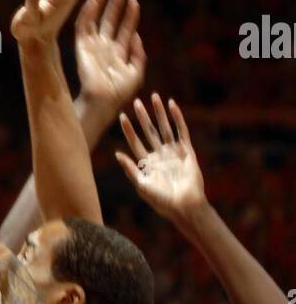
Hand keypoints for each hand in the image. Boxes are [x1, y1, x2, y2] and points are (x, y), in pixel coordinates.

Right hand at [75, 0, 145, 118]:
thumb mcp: (136, 72)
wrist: (103, 100)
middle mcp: (105, 47)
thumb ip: (138, 54)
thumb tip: (136, 35)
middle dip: (115, 5)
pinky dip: (87, 11)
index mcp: (119, 54)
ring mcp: (93, 46)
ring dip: (100, 5)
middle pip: (110, 21)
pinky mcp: (82, 46)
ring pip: (96, 20)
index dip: (130, 15)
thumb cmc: (120, 92)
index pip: (125, 29)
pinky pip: (83, 26)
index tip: (134, 0)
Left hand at [116, 95, 206, 220]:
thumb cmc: (162, 201)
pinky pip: (181, 131)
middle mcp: (159, 155)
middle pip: (149, 131)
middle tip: (136, 101)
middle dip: (143, 117)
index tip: (122, 116)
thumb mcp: (142, 185)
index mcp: (147, 163)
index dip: (129, 130)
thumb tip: (117, 153)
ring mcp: (173, 152)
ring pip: (165, 127)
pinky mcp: (186, 151)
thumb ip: (130, 169)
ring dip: (159, 113)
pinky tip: (172, 105)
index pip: (135, 142)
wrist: (184, 206)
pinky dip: (177, 118)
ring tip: (155, 97)